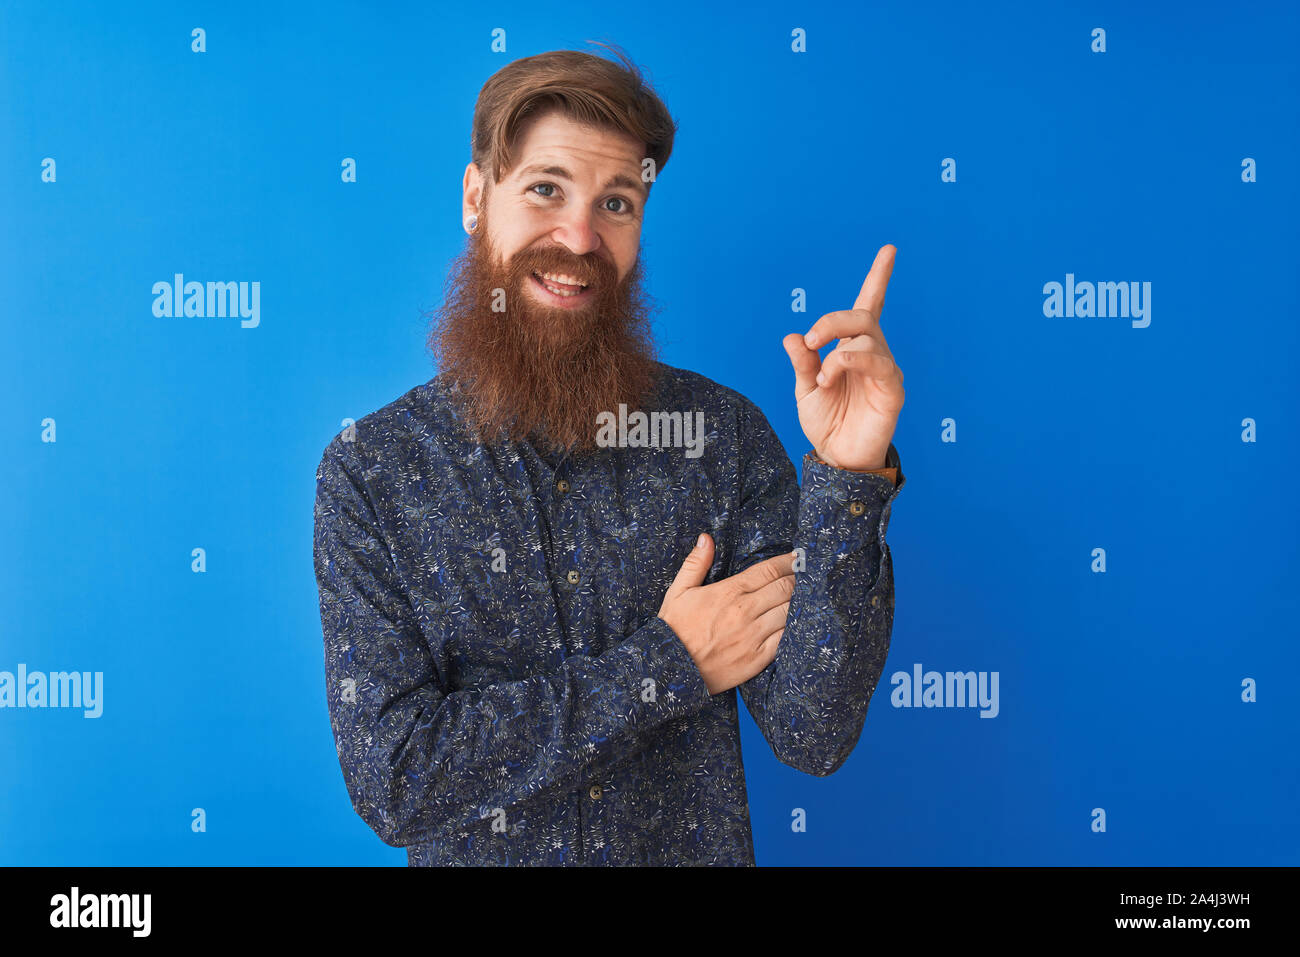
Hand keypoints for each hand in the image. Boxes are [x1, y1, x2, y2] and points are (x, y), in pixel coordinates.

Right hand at [657, 533, 793, 694]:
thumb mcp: (678, 592)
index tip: (796, 558)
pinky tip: (800, 621)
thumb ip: (695, 563)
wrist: (671, 669)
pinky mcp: (758, 657)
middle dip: (799, 579)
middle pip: (784, 588)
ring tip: (808, 596)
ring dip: (801, 602)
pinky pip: (786, 638)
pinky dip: (796, 627)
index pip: (768, 570)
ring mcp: (754, 635)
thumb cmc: (674, 630)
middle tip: (806, 575)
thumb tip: (706, 539)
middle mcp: (745, 611)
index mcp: (728, 592)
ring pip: (789, 611)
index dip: (787, 562)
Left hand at [782, 244, 904, 470]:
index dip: (879, 278)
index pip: (869, 306)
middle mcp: (872, 353)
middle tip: (811, 341)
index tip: (889, 250)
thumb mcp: (805, 389)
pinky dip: (848, 362)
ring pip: (867, 338)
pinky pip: (878, 362)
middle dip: (832, 320)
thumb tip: (792, 336)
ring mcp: (885, 370)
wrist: (837, 459)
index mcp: (852, 348)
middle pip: (862, 316)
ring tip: (821, 378)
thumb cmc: (826, 423)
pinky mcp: (892, 389)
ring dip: (835, 352)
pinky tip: (831, 376)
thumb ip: (802, 362)